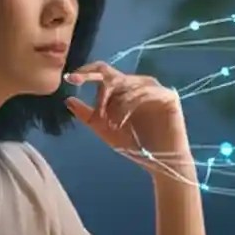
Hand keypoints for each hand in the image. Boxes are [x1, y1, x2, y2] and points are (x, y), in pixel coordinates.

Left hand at [64, 62, 193, 181]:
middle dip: (102, 92)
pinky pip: (146, 92)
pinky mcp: (167, 96)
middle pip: (114, 75)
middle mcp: (138, 84)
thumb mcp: (104, 130)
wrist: (159, 162)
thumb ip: (87, 115)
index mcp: (123, 89)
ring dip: (116, 103)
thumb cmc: (134, 145)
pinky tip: (122, 121)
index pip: (103, 72)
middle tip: (98, 113)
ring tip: (112, 123)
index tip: (70, 78)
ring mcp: (154, 89)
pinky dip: (130, 105)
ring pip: (128, 84)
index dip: (87, 72)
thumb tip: (67, 100)